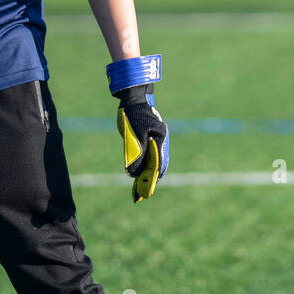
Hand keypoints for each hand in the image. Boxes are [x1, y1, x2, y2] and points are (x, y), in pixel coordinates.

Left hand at [116, 84, 168, 203]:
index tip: (144, 192)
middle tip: (140, 195)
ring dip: (146, 175)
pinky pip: (149, 156)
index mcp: (160, 140)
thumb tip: (133, 173)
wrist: (133, 98)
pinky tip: (138, 174)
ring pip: (154, 162)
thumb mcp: (134, 136)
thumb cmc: (133, 115)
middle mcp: (160, 141)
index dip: (150, 179)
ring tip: (138, 189)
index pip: (157, 165)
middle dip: (149, 180)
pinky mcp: (150, 139)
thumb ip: (136, 155)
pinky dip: (145, 166)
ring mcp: (156, 140)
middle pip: (157, 165)